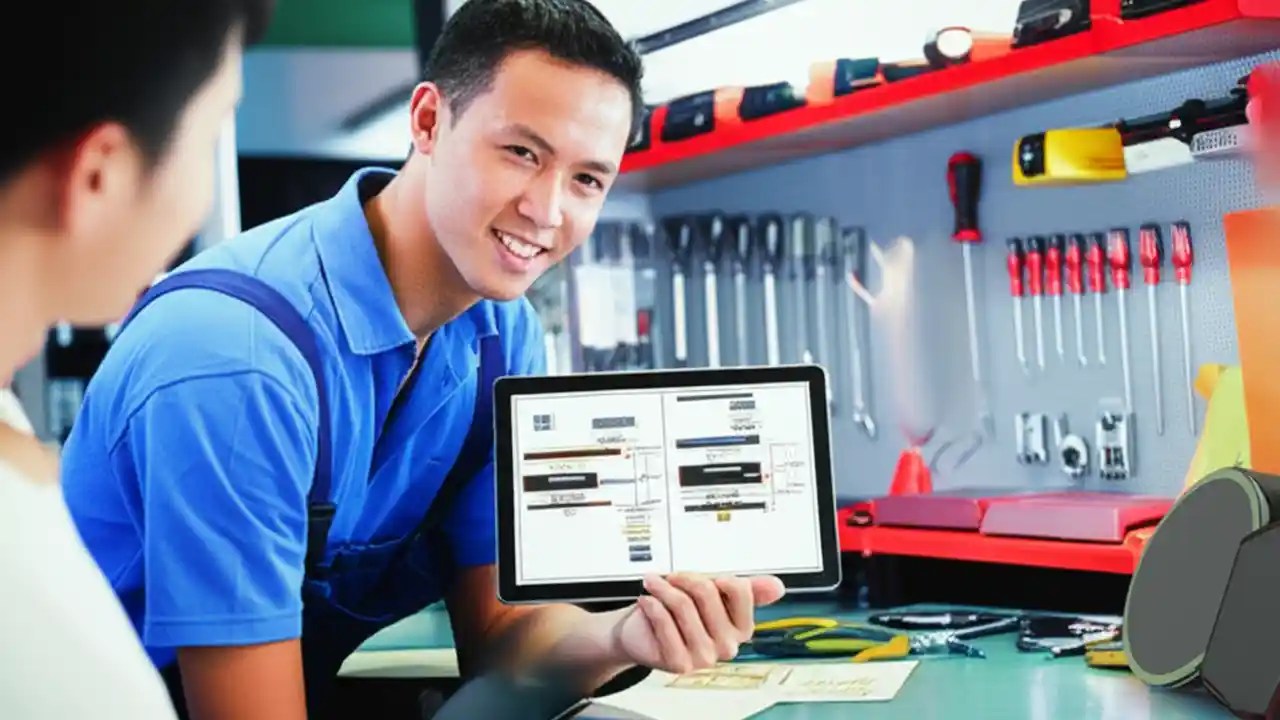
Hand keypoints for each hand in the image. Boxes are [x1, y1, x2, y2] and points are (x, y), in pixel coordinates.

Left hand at [613, 573, 784, 673]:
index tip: (701, 575)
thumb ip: (746, 590)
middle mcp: (728, 646)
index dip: (716, 576)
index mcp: (742, 628)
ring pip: (683, 605)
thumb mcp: (714, 595)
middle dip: (684, 578)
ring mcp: (704, 657)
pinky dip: (652, 606)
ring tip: (653, 584)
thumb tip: (778, 587)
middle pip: (707, 593)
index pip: (739, 589)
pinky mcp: (679, 663)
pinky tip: (647, 600)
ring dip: (662, 588)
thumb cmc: (682, 612)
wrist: (646, 634)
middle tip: (669, 576)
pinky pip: (665, 623)